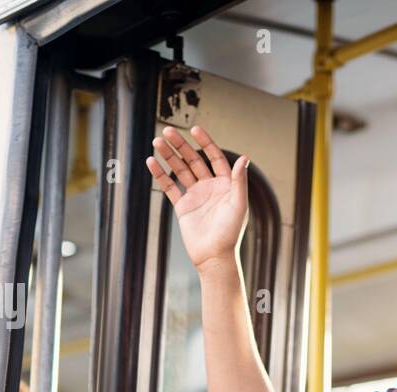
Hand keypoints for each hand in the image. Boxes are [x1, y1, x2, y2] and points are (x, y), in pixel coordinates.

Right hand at [145, 125, 249, 272]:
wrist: (214, 257)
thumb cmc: (230, 233)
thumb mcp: (238, 205)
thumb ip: (239, 181)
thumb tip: (244, 158)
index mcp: (226, 185)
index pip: (214, 157)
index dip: (206, 143)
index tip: (194, 129)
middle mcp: (210, 187)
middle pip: (194, 160)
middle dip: (181, 145)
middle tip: (167, 131)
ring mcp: (195, 196)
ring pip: (180, 170)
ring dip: (169, 156)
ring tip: (157, 142)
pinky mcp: (183, 207)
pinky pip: (169, 187)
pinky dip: (160, 175)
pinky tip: (152, 162)